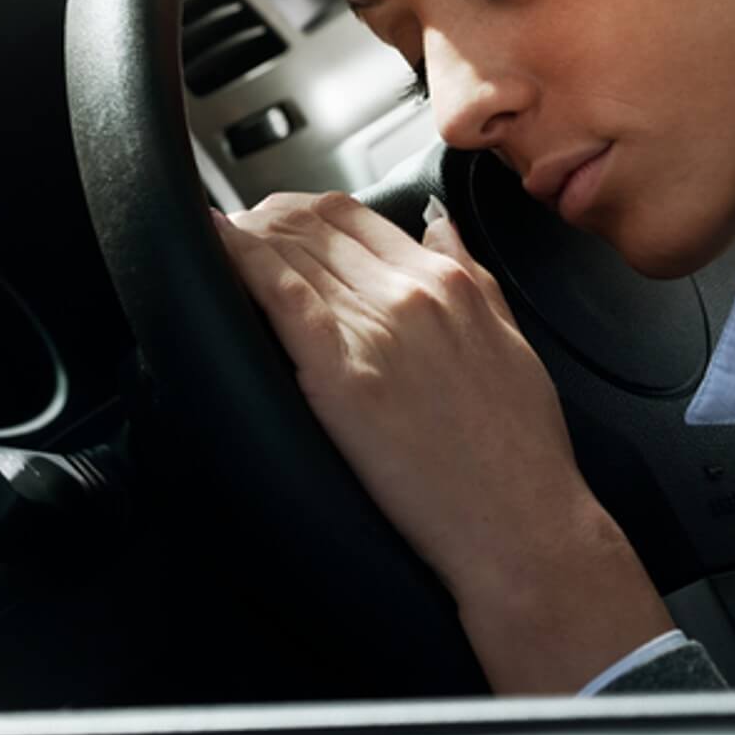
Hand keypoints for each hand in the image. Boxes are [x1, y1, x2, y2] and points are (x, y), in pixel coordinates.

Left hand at [211, 191, 672, 691]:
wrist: (521, 523)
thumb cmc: (520, 452)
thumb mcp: (511, 339)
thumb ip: (472, 273)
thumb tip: (438, 225)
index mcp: (450, 283)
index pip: (355, 216)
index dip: (304, 212)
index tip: (277, 222)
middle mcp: (411, 293)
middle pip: (315, 224)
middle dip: (266, 218)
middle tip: (236, 232)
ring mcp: (375, 330)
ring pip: (291, 248)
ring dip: (245, 236)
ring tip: (217, 242)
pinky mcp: (340, 374)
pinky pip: (280, 294)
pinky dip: (240, 258)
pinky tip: (213, 244)